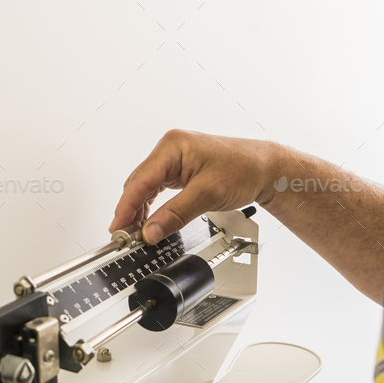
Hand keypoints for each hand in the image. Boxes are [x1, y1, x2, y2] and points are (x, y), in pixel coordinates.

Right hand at [108, 129, 280, 244]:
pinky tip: (149, 220)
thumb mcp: (207, 195)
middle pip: (139, 183)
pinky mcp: (180, 169)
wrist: (265, 168)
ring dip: (139, 210)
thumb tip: (150, 231)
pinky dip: (151, 205)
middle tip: (125, 236)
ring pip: (146, 187)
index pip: (140, 180)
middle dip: (130, 211)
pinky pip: (157, 188)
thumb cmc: (244, 169)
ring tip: (136, 232)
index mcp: (173, 146)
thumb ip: (175, 215)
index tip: (118, 228)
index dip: (125, 207)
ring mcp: (174, 158)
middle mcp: (170, 149)